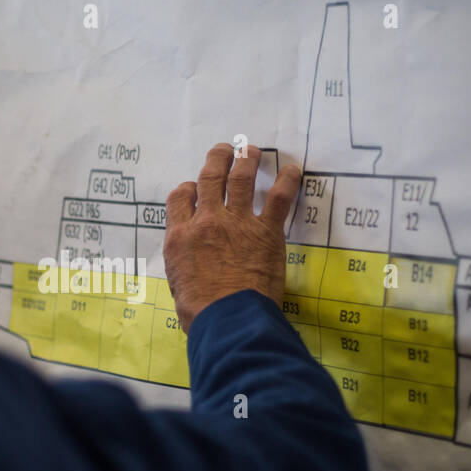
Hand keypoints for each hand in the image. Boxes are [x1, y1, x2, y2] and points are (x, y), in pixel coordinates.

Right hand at [163, 143, 299, 332]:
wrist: (228, 320)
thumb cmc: (200, 312)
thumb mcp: (177, 284)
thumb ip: (183, 262)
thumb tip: (189, 262)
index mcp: (180, 236)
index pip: (180, 197)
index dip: (188, 188)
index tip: (195, 188)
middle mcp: (206, 221)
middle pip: (210, 178)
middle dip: (217, 159)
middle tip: (224, 150)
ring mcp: (237, 223)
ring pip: (241, 178)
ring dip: (247, 159)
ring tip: (251, 150)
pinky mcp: (266, 231)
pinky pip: (279, 198)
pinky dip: (287, 180)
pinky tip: (292, 169)